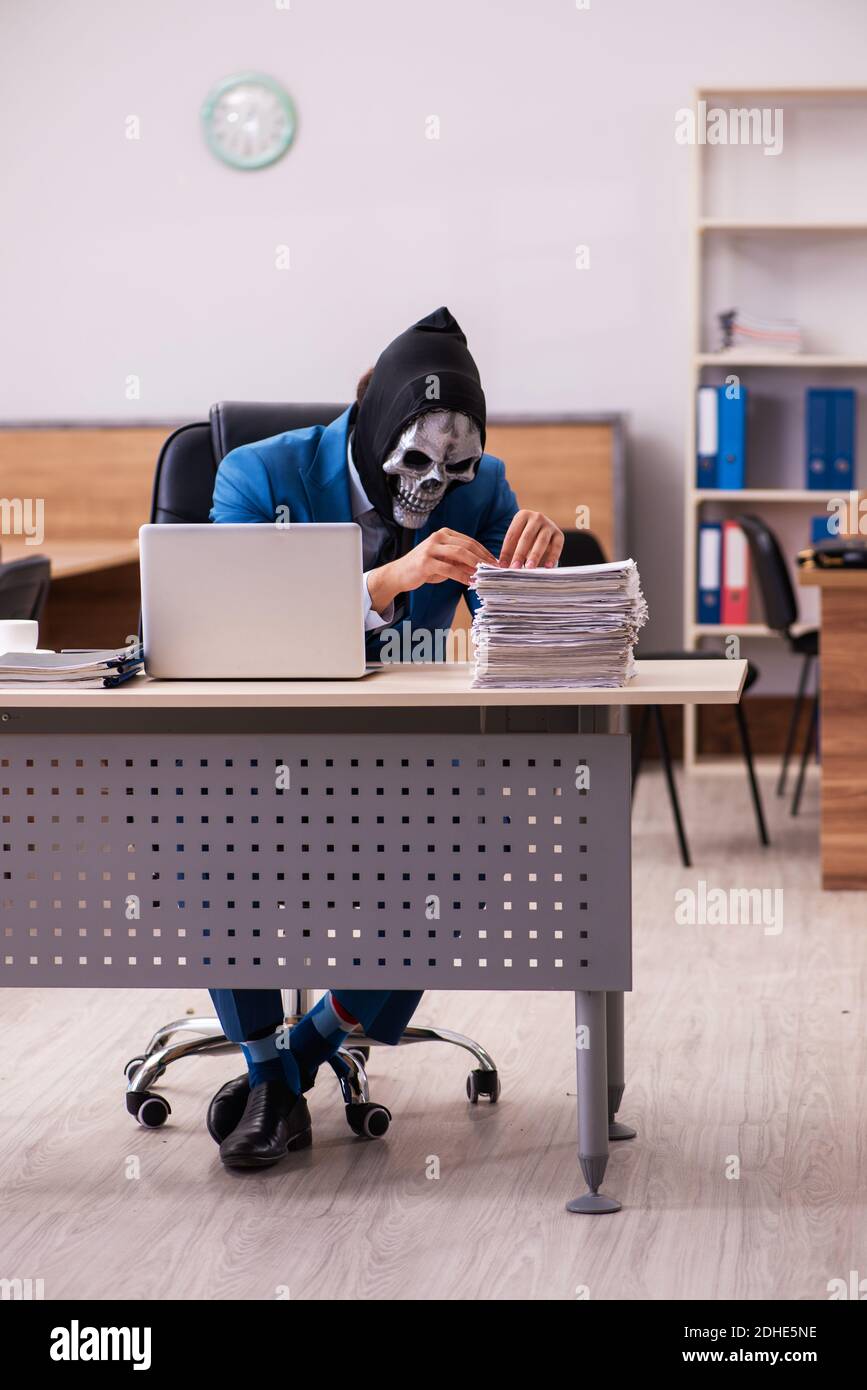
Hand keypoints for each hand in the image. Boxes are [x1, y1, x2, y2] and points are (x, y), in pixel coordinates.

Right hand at [366, 528, 497, 612]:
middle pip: (468, 546)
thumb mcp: (445, 561)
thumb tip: (483, 567)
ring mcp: (431, 548)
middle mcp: (438, 537)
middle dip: (483, 558)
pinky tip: (470, 582)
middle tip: (494, 570)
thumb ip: (461, 562)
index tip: (495, 563)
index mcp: (444, 534)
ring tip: (485, 575)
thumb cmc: (424, 568)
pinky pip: (449, 569)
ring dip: (475, 566)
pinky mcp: (426, 562)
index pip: (470, 541)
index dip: (485, 552)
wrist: (399, 574)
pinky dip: (462, 576)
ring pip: (460, 555)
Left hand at [498, 510, 564, 568]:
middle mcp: (537, 517)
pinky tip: (547, 567)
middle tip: (515, 567)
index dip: (506, 551)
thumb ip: (510, 551)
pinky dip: (553, 557)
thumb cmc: (526, 537)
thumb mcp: (516, 539)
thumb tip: (504, 566)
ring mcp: (549, 525)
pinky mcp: (559, 534)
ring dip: (535, 556)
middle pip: (526, 537)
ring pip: (541, 541)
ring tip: (529, 568)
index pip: (512, 535)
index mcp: (522, 515)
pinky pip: (557, 546)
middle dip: (520, 553)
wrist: (543, 531)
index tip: (503, 565)